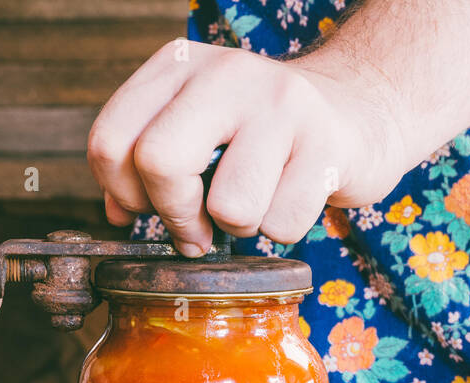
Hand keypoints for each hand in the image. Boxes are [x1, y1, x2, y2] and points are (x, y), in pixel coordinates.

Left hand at [87, 40, 406, 254]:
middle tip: (197, 229)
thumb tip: (118, 214)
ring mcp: (280, 104)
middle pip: (158, 163)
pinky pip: (281, 224)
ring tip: (258, 202)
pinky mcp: (326, 143)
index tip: (150, 210)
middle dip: (175, 216)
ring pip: (229, 206)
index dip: (123, 195)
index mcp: (178, 65)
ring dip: (240, 229)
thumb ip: (147, 162)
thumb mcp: (197, 128)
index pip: (111, 140)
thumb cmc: (266, 135)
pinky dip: (283, 230)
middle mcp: (225, 73)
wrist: (358, 111)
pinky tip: (294, 196)